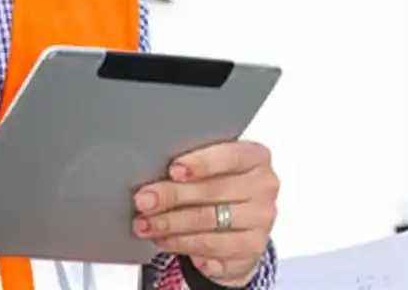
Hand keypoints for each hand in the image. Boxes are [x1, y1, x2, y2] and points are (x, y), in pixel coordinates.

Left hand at [132, 141, 278, 286]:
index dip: (201, 163)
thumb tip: (153, 168)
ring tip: (146, 224)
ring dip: (171, 225)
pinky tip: (165, 241)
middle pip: (213, 191)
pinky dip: (182, 246)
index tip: (173, 169)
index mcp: (256, 157)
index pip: (231, 156)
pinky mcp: (252, 250)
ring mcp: (260, 221)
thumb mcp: (211, 166)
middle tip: (144, 201)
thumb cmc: (220, 185)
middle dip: (172, 197)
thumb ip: (191, 163)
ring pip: (209, 224)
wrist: (239, 224)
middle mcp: (264, 188)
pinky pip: (211, 250)